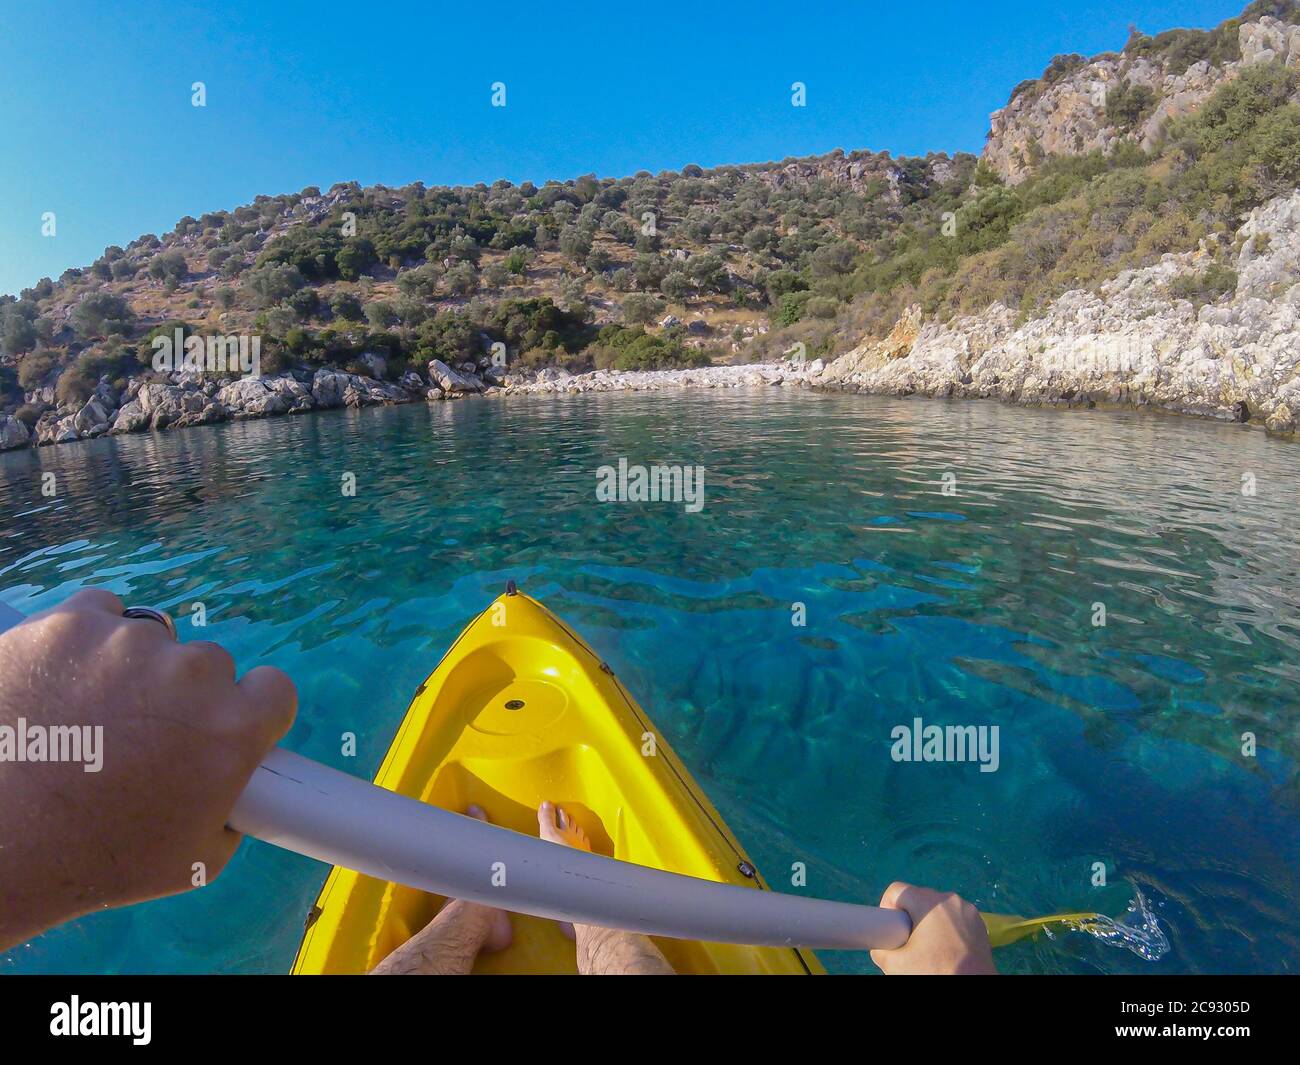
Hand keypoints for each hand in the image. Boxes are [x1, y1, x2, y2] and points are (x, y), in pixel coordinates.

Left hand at [0, 589, 295, 948]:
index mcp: (232, 729)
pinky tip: (63, 679)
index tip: (216, 728)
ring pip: (150, 637)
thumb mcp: (195, 860)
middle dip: (181, 695)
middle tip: (135, 735)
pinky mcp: (69, 623)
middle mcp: (191, 674)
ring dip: (131, 666)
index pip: (274, 689)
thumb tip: (241, 786)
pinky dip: (87, 639)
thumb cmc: (93, 860)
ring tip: (86, 711)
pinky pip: (99, 612)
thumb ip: (234, 809)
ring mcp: (128, 643)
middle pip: (208, 665)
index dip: (247, 709)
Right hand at [870, 882, 996, 974]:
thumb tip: (882, 946)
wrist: (971, 987)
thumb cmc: (935, 972)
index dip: (888, 908)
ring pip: (938, 908)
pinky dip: (948, 928)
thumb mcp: (895, 965)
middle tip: (909, 943)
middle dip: (910, 917)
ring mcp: (968, 910)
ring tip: (931, 948)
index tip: (891, 930)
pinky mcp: (980, 923)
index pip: (897, 890)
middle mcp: (950, 899)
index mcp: (929, 902)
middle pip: (918, 898)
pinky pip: (955, 917)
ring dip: (930, 922)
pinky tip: (948, 949)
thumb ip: (880, 950)